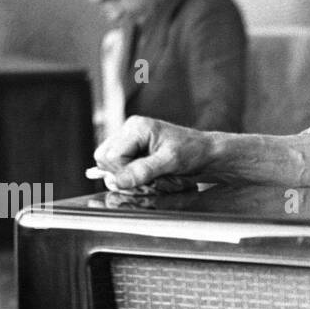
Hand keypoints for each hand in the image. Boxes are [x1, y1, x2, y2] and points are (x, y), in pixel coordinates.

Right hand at [92, 116, 215, 191]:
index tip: (143, 180)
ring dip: (126, 175)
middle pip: (104, 158)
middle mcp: (129, 130)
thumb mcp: (169, 162)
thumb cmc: (192, 152)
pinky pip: (119, 165)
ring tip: (148, 177)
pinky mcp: (133, 149)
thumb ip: (143, 170)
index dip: (122, 173)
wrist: (206, 152)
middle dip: (121, 174)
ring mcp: (130, 140)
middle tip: (145, 179)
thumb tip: (118, 181)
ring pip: (109, 163)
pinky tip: (146, 175)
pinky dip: (130, 174)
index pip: (110, 156)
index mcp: (136, 127)